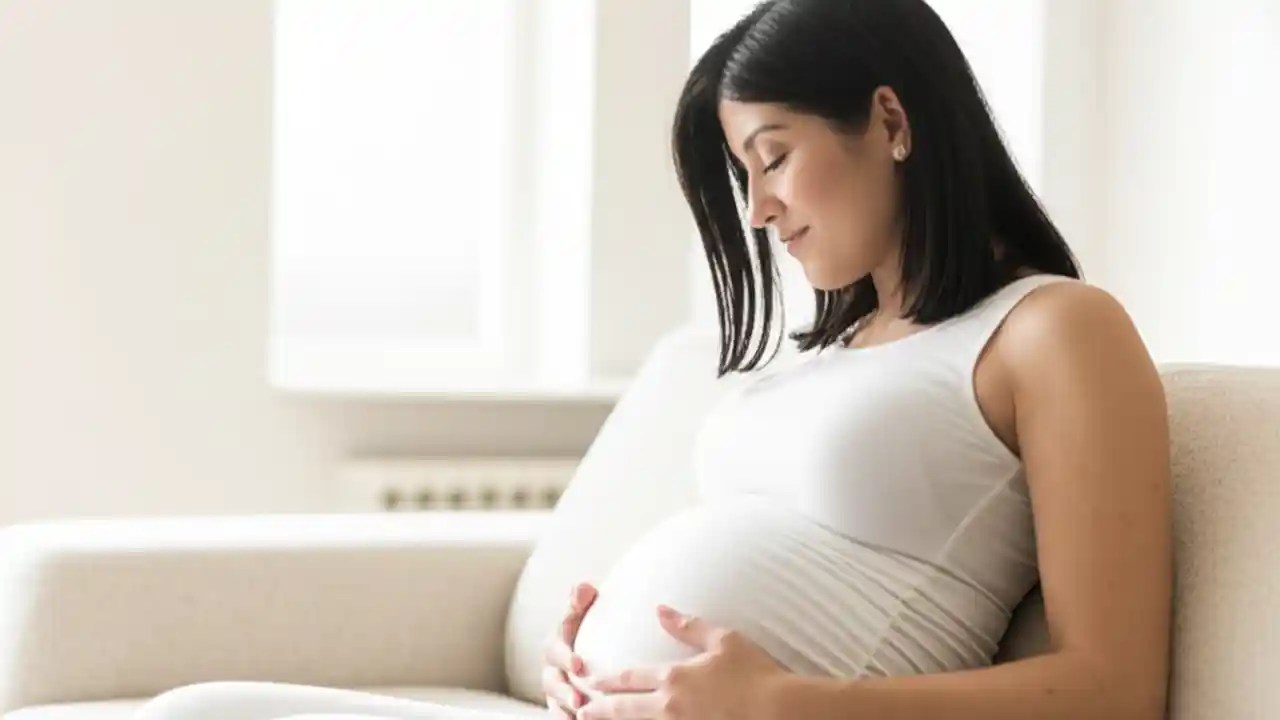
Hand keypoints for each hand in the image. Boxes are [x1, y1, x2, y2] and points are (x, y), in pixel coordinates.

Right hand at [541, 582, 598, 717]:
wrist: (593, 654)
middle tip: (580, 701)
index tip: (579, 664)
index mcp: (556, 644)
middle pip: (552, 682)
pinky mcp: (562, 707)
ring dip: (565, 710)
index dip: (565, 656)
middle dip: (564, 692)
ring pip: (555, 702)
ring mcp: (556, 690)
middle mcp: (551, 669)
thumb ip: (582, 601)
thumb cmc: (592, 628)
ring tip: (580, 717)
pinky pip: (560, 715)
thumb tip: (583, 588)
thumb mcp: (584, 614)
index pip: (555, 649)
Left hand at [576, 605, 786, 719]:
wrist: (780, 711)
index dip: (606, 679)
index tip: (588, 680)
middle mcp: (670, 705)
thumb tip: (661, 609)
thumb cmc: (757, 674)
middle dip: (599, 708)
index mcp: (675, 677)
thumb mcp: (725, 640)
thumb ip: (689, 625)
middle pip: (623, 707)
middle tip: (580, 710)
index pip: (630, 678)